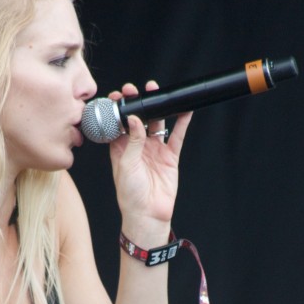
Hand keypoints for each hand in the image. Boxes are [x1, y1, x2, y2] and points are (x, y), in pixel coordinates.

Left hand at [107, 80, 192, 238]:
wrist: (147, 214)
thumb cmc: (129, 194)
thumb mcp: (126, 164)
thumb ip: (132, 141)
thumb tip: (133, 118)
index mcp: (120, 148)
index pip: (118, 123)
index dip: (118, 109)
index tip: (118, 96)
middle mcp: (137, 147)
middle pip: (138, 119)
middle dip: (138, 103)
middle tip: (136, 90)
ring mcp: (155, 150)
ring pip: (157, 123)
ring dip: (158, 108)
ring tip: (156, 91)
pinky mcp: (170, 157)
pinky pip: (176, 136)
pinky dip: (181, 123)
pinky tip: (184, 111)